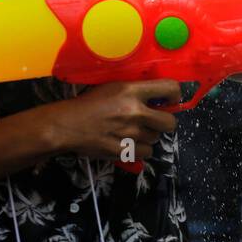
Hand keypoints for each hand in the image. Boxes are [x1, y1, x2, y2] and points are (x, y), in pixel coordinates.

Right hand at [46, 80, 179, 161]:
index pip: (170, 88)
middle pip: (170, 122)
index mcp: (131, 91)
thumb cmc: (88, 104)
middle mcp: (135, 111)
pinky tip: (129, 144)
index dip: (176, 95)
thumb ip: (137, 92)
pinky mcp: (124, 150)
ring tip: (133, 132)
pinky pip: (146, 153)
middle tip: (154, 122)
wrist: (66, 125)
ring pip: (156, 139)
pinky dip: (140, 151)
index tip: (171, 101)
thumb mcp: (113, 88)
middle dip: (165, 123)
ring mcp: (130, 133)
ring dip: (148, 137)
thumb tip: (159, 99)